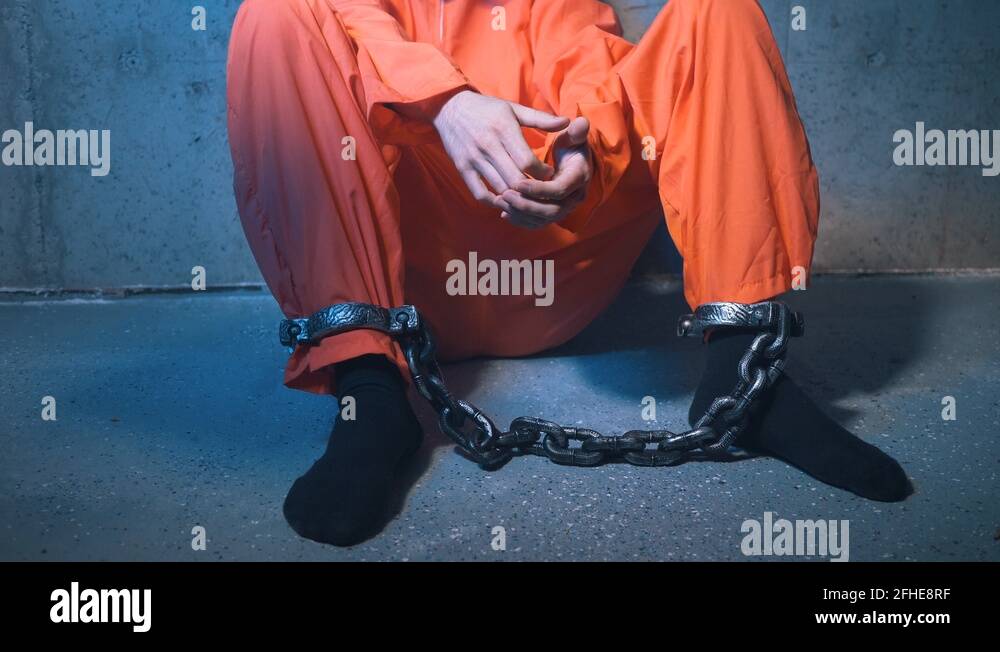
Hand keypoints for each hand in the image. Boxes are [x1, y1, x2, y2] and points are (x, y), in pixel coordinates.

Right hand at [432, 90, 568, 208]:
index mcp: (503, 128)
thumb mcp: (514, 108)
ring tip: (528, 197)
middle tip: (542, 191)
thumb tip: (567, 122)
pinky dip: (494, 201)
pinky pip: (480, 193)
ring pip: (499, 188)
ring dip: (516, 197)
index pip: (527, 160)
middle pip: (515, 178)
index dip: (542, 173)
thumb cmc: (487, 108)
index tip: (549, 174)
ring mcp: (473, 158)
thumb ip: (541, 119)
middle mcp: (488, 145)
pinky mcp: (462, 168)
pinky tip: (505, 201)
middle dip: (532, 189)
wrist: (449, 107)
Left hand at [501, 117, 591, 228]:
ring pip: (542, 219)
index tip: (518, 182)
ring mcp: (564, 209)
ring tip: (499, 201)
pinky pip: (537, 223)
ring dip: (520, 213)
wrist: (573, 161)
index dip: (539, 189)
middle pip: (551, 210)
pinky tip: (503, 212)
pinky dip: (520, 220)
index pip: (559, 190)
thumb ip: (576, 131)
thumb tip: (581, 122)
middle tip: (504, 194)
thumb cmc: (570, 144)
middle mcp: (574, 198)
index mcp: (579, 178)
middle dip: (526, 204)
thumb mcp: (573, 136)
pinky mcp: (553, 214)